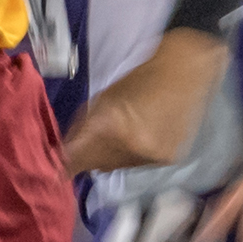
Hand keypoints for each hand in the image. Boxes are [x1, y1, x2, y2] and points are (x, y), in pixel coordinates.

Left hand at [64, 28, 227, 173]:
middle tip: (88, 146)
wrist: (185, 72)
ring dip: (112, 156)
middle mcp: (130, 145)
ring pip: (118, 167)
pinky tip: (140, 137)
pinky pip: (139, 164)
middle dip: (89, 158)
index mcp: (110, 124)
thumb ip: (83, 126)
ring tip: (119, 135)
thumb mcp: (104, 97)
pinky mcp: (167, 160)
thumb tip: (65, 151)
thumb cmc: (140, 78)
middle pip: (97, 165)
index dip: (65, 166)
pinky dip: (134, 154)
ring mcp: (150, 156)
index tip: (56, 170)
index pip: (78, 157)